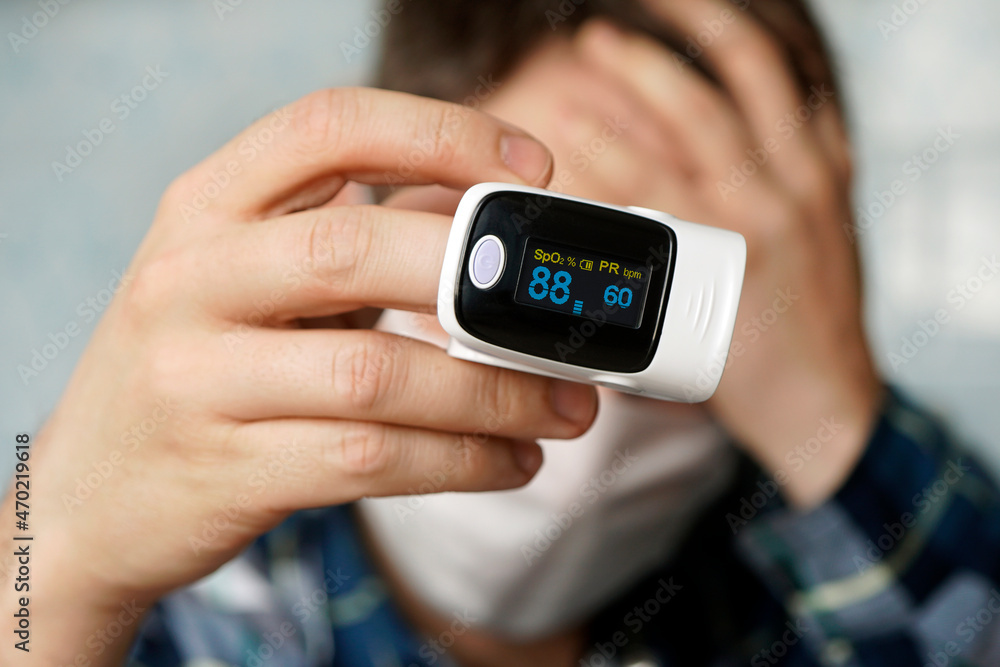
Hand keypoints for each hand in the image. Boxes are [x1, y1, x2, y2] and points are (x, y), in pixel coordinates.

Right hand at [0, 88, 596, 664]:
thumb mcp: (246, 275)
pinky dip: (460, 461)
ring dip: (495, 395)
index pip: (327, 127)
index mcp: (205, 206)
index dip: (440, 133)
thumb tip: (477, 201)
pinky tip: (508, 460)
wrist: (93, 494)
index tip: (531, 171)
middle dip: (482, 286)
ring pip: (375, 375)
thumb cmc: (197, 365)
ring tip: (564, 410)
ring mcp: (197, 379)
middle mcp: (189, 278)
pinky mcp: (227, 470)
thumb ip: (351, 227)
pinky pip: (368, 461)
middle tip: (563, 324)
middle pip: (355, 249)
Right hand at [568, 4, 882, 506]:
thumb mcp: (664, 348)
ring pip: (761, 80)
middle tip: (597, 40)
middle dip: (640, 62)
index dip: (596, 136)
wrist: (826, 407)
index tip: (562, 114)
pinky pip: (812, 105)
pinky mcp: (832, 186)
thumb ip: (614, 292)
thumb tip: (570, 260)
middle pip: (699, 106)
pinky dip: (780, 73)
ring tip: (667, 8)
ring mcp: (810, 186)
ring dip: (709, 32)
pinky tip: (743, 56)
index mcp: (724, 249)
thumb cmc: (747, 385)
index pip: (645, 172)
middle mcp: (772, 205)